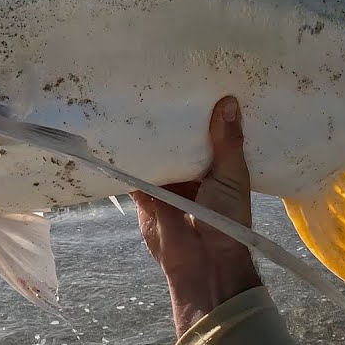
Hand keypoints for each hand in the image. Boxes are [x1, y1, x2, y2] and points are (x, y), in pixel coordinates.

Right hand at [135, 96, 261, 336]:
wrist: (204, 262)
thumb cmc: (227, 218)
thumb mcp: (231, 175)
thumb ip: (227, 142)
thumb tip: (228, 101)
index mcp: (214, 166)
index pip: (204, 133)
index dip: (198, 113)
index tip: (190, 82)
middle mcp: (189, 173)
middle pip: (174, 142)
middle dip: (166, 122)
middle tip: (153, 85)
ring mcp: (165, 185)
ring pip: (152, 156)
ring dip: (143, 138)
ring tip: (129, 101)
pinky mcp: (144, 197)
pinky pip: (132, 175)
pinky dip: (124, 161)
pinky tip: (113, 134)